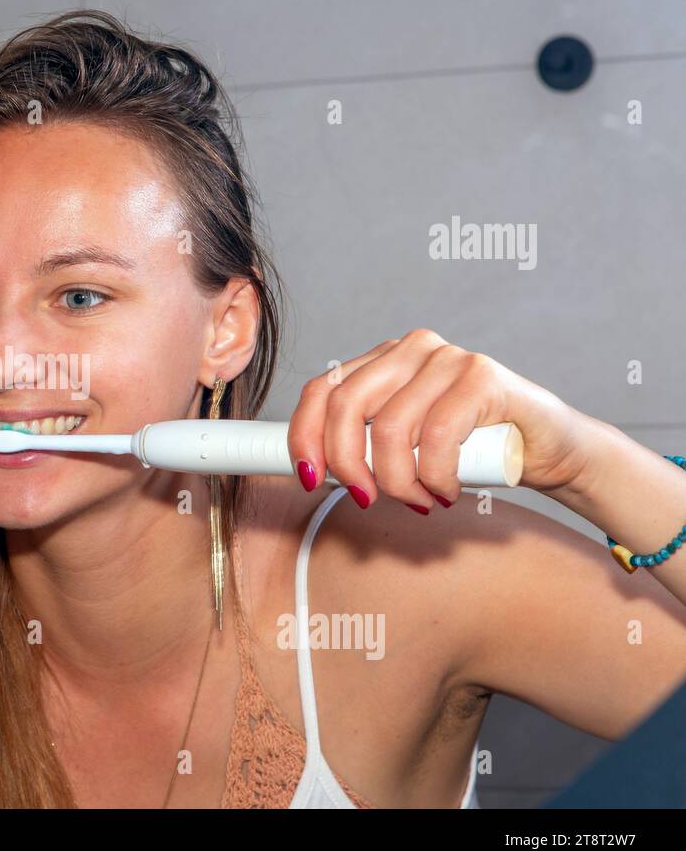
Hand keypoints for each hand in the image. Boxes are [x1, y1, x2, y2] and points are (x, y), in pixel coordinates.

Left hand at [286, 328, 596, 510]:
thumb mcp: (403, 447)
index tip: (311, 479)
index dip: (305, 436)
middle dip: (347, 464)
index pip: (321, 390)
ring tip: (418, 500)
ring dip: (398, 482)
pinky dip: (435, 477)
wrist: (546, 450)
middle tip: (367, 498)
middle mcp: (410, 349)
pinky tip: (447, 491)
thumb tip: (311, 470)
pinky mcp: (482, 376)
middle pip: (346, 406)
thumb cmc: (468, 451)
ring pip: (390, 429)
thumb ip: (363, 445)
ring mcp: (447, 358)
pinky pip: (436, 437)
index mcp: (382, 361)